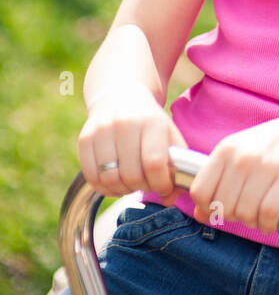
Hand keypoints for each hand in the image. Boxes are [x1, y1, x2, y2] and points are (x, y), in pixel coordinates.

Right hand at [78, 83, 186, 203]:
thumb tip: (171, 198)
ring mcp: (102, 130)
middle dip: (142, 188)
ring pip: (110, 179)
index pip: (154, 163)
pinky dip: (105, 188)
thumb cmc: (151, 124)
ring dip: (123, 190)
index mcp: (152, 121)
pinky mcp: (84, 139)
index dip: (161, 184)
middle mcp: (125, 123)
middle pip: (131, 175)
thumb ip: (177, 168)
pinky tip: (116, 181)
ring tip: (132, 182)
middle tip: (147, 184)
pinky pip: (91, 178)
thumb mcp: (170, 137)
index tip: (164, 187)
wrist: (121, 95)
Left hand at [187, 113, 278, 235]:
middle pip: (223, 208)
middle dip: (234, 217)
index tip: (223, 207)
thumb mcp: (240, 154)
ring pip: (245, 214)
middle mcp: (244, 156)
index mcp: (226, 148)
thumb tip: (199, 216)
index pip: (200, 192)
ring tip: (262, 213)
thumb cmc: (272, 146)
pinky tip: (274, 220)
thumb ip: (217, 181)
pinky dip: (269, 225)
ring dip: (253, 222)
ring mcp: (268, 166)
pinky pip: (269, 215)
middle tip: (248, 209)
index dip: (208, 207)